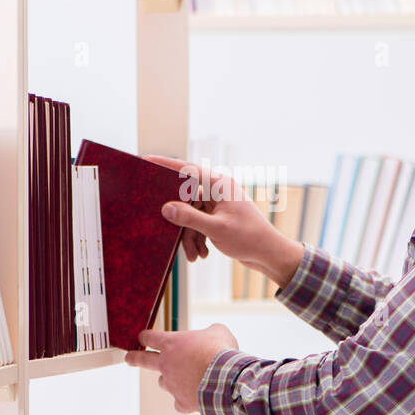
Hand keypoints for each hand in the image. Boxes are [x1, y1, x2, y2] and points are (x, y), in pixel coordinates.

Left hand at [124, 324, 239, 412]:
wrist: (226, 379)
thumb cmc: (221, 352)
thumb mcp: (218, 332)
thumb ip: (209, 333)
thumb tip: (212, 336)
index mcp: (172, 344)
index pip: (151, 337)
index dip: (145, 336)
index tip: (142, 337)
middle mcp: (166, 364)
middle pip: (143, 360)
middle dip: (134, 358)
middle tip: (128, 358)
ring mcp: (172, 384)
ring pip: (164, 382)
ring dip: (170, 379)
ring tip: (185, 378)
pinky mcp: (181, 402)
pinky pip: (179, 401)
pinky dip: (185, 398)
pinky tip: (196, 396)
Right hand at [143, 154, 304, 288]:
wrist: (269, 254)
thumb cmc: (249, 238)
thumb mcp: (216, 229)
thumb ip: (189, 218)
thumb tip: (166, 209)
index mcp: (219, 184)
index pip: (187, 169)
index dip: (165, 164)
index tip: (146, 159)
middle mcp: (218, 190)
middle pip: (185, 200)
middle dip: (181, 223)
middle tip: (174, 240)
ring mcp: (217, 204)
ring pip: (190, 215)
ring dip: (190, 236)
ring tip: (195, 255)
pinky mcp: (217, 217)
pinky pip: (198, 223)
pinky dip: (197, 239)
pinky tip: (201, 254)